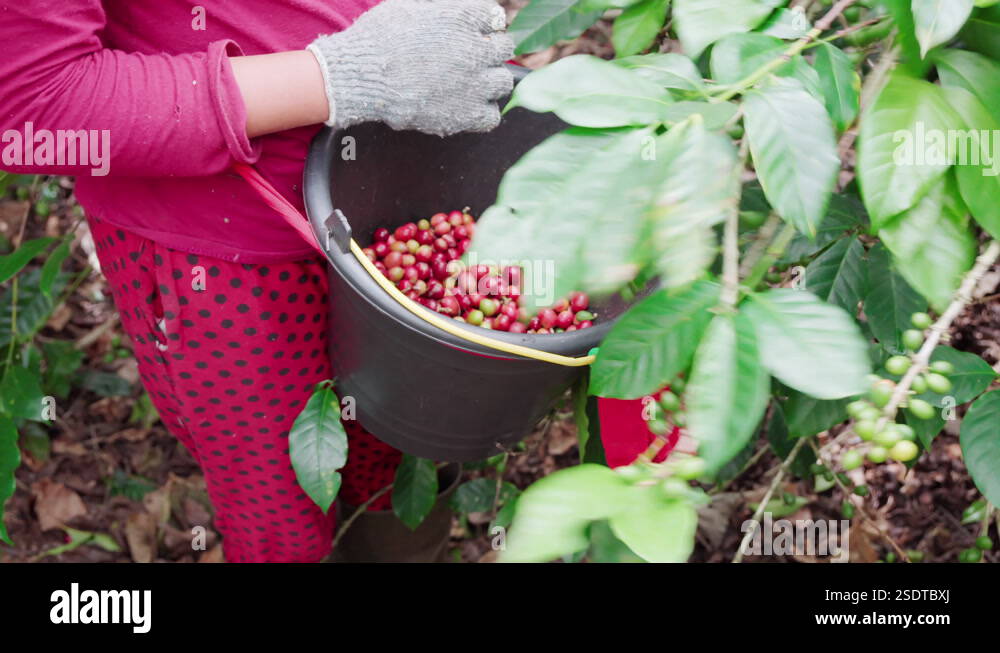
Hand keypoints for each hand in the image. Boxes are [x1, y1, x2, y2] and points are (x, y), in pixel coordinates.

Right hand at [308, 0, 513, 135]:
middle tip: (470, 59)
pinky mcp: (466, 114)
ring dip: (490, 81)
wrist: (363, 76)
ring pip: (503, 82)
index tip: (474, 32)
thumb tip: (448, 12)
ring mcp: (475, 84)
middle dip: (489, 51)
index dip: (484, 25)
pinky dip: (482, 113)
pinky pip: (491, 117)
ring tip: (469, 84)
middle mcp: (476, 50)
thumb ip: (439, 8)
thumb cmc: (378, 38)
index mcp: (463, 18)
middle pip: (504, 48)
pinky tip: (466, 107)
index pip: (494, 16)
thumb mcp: (410, 6)